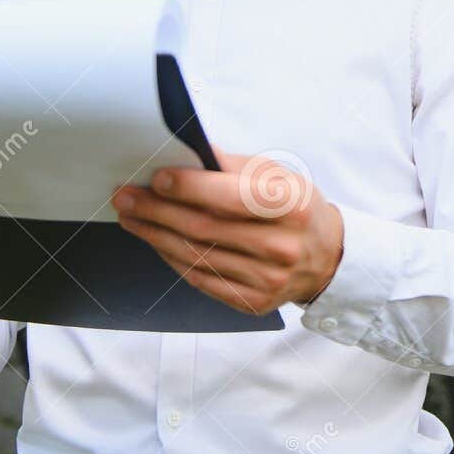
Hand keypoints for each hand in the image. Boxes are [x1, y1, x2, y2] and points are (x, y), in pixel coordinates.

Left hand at [111, 149, 343, 315]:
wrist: (326, 256)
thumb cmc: (296, 208)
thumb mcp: (277, 176)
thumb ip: (231, 165)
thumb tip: (186, 151)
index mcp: (291, 207)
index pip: (231, 197)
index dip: (190, 187)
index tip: (157, 177)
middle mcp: (281, 246)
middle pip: (205, 228)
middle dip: (157, 211)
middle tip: (127, 196)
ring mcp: (268, 279)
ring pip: (196, 256)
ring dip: (156, 235)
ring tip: (131, 217)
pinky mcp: (253, 301)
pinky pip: (200, 279)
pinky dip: (172, 258)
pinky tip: (156, 241)